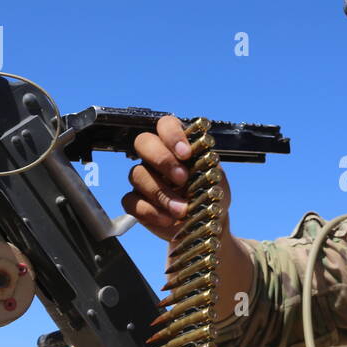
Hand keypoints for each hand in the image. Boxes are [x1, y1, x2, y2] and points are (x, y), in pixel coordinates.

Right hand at [121, 114, 231, 240]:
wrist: (208, 222)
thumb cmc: (210, 193)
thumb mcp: (215, 177)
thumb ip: (205, 165)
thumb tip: (195, 161)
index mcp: (176, 144)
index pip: (165, 124)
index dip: (172, 135)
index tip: (186, 154)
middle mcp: (155, 157)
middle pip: (143, 142)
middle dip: (162, 160)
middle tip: (182, 179)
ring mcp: (143, 179)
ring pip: (137, 174)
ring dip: (161, 193)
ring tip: (182, 209)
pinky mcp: (136, 202)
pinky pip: (131, 202)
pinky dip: (151, 212)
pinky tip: (168, 218)